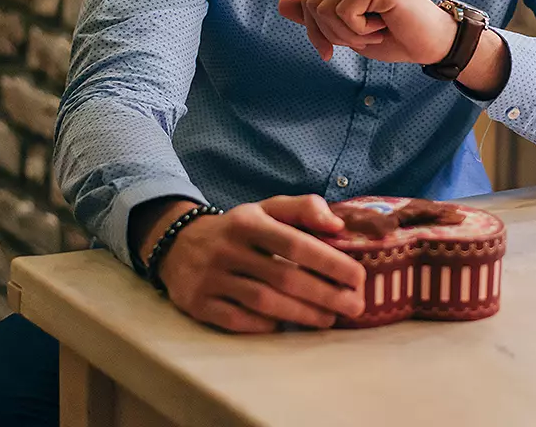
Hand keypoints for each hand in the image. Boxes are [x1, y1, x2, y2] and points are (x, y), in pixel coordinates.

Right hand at [143, 195, 365, 332]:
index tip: (358, 277)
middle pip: (284, 277)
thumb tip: (338, 226)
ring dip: (302, 314)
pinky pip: (238, 321)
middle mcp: (229, 249)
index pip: (296, 243)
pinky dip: (265, 326)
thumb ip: (304, 208)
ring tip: (329, 319)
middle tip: (354, 306)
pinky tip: (286, 327)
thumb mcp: (267, 208)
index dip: (330, 262)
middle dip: (325, 294)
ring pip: (264, 302)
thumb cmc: (239, 229)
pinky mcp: (198, 304)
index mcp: (250, 222)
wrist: (177, 244)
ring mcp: (211, 278)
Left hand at [278, 0, 455, 64]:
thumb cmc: (393, 36)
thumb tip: (281, 4)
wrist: (431, 44)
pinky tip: (384, 24)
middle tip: (366, 35)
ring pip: (326, 11)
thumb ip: (316, 16)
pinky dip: (361, 31)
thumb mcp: (346, 31)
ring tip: (376, 30)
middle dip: (334, 34)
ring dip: (350, 35)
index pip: (308, 2)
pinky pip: (344, 14)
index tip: (342, 45)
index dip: (317, 33)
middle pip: (313, 6)